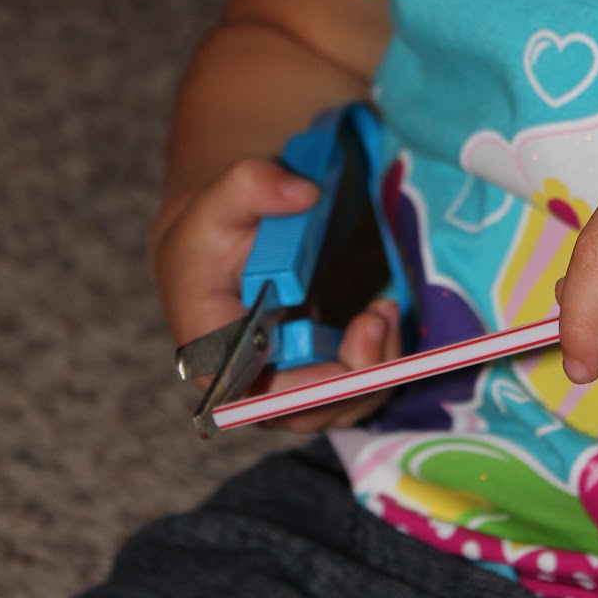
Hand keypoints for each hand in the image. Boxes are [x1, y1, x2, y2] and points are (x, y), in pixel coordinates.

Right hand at [152, 158, 400, 431]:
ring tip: (384, 311)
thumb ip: (254, 186)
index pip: (256, 395)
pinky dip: (380, 363)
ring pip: (338, 407)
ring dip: (376, 367)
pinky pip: (353, 392)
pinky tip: (382, 317)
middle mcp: (247, 386)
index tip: (350, 346)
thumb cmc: (212, 230)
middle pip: (308, 410)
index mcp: (212, 352)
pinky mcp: (311, 378)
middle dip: (356, 373)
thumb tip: (305, 194)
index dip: (308, 387)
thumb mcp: (222, 199)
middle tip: (377, 315)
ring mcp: (282, 387)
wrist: (215, 250)